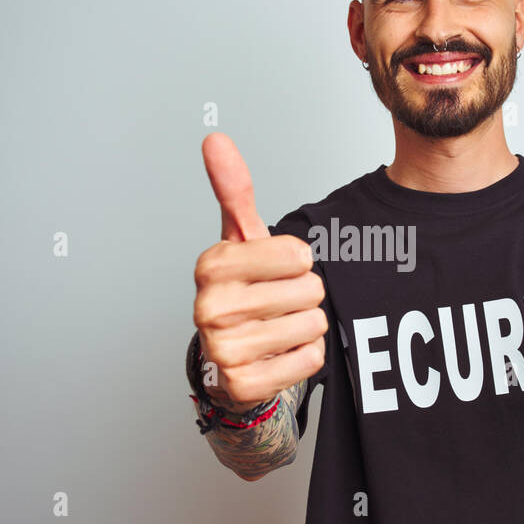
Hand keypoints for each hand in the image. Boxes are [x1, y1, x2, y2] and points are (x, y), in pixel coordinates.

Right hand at [193, 133, 326, 408]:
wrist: (230, 357)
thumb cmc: (242, 291)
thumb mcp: (240, 239)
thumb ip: (234, 189)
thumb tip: (215, 139)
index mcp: (212, 265)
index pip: (298, 254)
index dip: (297, 262)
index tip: (274, 271)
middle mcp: (210, 308)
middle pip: (310, 290)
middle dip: (304, 296)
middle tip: (277, 303)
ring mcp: (224, 349)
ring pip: (312, 325)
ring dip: (306, 326)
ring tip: (278, 327)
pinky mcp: (244, 384)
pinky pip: (310, 360)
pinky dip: (304, 357)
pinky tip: (279, 354)